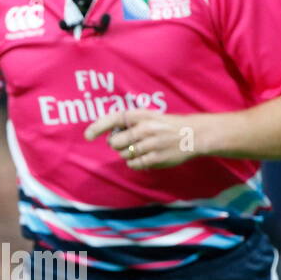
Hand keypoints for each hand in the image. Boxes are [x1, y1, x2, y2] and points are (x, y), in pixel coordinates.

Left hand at [84, 108, 200, 169]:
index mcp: (142, 115)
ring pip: (124, 154)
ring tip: (140, 148)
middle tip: (125, 142)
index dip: (97, 127)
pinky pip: (134, 164)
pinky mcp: (157, 158)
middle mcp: (146, 128)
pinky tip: (143, 156)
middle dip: (116, 144)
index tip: (87, 135)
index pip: (114, 119)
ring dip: (126, 153)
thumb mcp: (148, 116)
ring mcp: (152, 144)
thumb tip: (106, 134)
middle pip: (115, 142)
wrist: (193, 134)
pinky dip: (134, 162)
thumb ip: (128, 122)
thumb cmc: (165, 125)